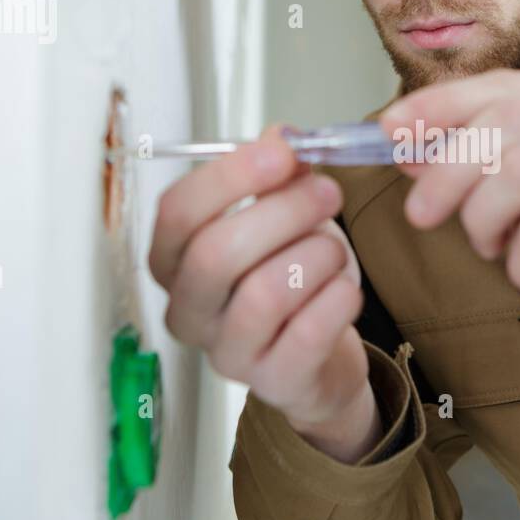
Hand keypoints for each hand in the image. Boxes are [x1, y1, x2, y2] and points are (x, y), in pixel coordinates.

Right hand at [148, 125, 379, 446]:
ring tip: (334, 249)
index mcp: (174, 262)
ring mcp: (227, 353)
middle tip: (328, 191)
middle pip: (217, 252)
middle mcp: (188, 311)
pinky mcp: (274, 382)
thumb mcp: (279, 218)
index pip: (178, 212)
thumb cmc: (289, 277)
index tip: (284, 150)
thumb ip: (276, 177)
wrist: (319, 355)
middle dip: (283, 210)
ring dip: (315, 256)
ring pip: (264, 293)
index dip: (232, 174)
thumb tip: (283, 137)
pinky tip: (345, 288)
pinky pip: (308, 333)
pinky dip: (338, 298)